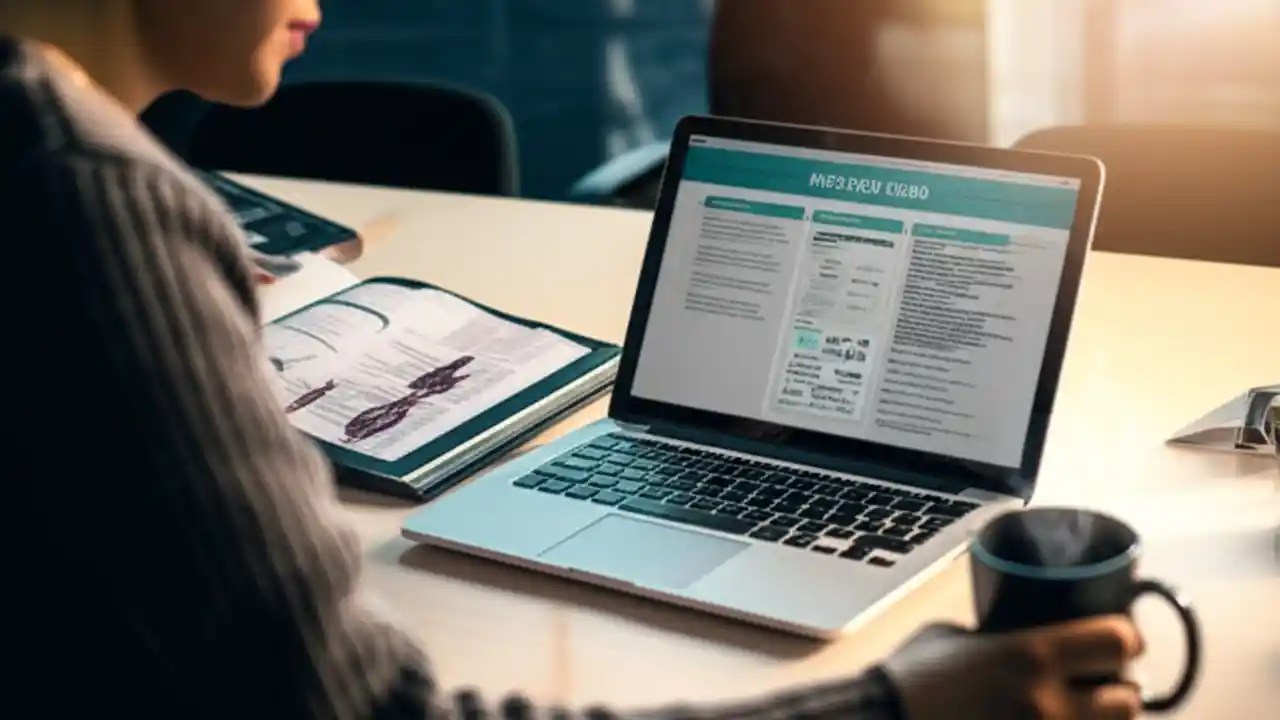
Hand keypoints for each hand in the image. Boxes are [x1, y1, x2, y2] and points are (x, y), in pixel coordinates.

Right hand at [883, 616, 1143, 719]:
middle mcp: (1048, 702)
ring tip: (1079, 713)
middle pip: (1128, 699)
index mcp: (1030, 654)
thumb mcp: (950, 638)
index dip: (1126, 638)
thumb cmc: (909, 681)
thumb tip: (1004, 633)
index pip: (1117, 640)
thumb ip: (989, 636)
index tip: (1120, 639)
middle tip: (1101, 685)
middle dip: (1117, 691)